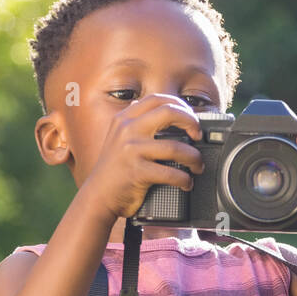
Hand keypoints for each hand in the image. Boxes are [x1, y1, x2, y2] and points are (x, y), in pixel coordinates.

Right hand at [81, 93, 206, 220]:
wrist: (98, 196)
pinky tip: (186, 182)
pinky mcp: (137, 172)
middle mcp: (126, 130)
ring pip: (176, 146)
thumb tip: (159, 109)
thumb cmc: (114, 170)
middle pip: (169, 112)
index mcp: (123, 119)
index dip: (180, 105)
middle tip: (198, 135)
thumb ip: (135, 123)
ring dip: (194, 157)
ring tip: (197, 165)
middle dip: (192, 122)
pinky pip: (171, 173)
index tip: (190, 119)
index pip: (157, 99)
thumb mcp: (118, 138)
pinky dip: (184, 179)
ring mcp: (131, 150)